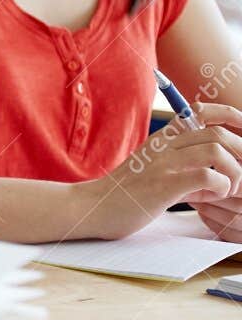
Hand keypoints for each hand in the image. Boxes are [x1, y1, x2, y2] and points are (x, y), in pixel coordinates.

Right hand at [78, 105, 241, 238]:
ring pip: (216, 151)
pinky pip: (207, 176)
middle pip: (218, 133)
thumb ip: (186, 169)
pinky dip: (221, 187)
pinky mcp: (163, 185)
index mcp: (163, 139)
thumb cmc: (126, 195)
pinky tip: (213, 197)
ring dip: (233, 172)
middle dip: (241, 153)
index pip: (202, 111)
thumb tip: (220, 177)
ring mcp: (162, 164)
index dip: (231, 116)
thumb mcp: (155, 172)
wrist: (91, 207)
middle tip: (240, 175)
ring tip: (228, 188)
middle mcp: (164, 145)